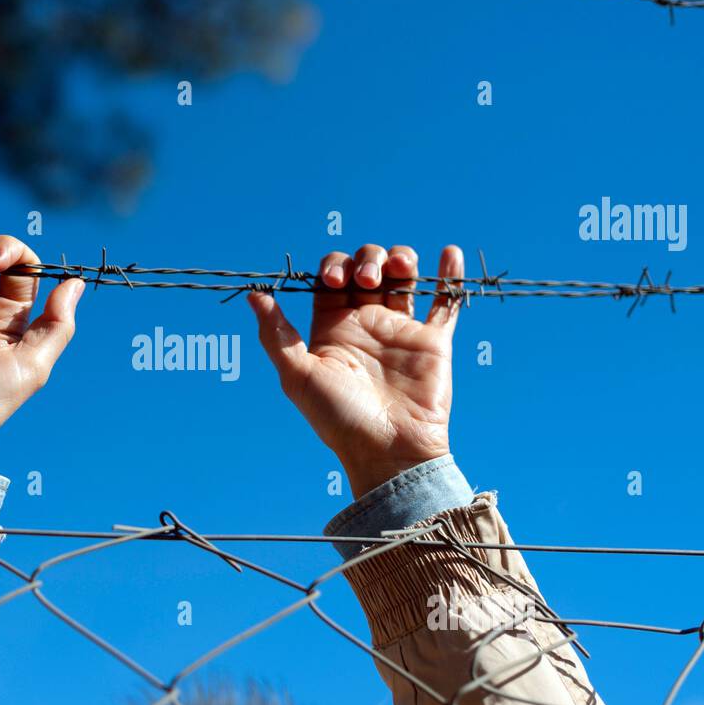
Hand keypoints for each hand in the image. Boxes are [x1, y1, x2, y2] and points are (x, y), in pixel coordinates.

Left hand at [248, 244, 463, 498]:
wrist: (389, 451)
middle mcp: (367, 324)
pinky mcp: (434, 342)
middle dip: (368, 260)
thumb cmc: (339, 419)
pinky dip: (449, 276)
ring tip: (401, 267)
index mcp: (333, 329)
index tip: (335, 280)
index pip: (332, 278)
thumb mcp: (298, 377)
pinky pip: (446, 303)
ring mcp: (402, 331)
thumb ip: (276, 334)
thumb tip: (254, 295)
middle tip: (367, 280)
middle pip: (369, 268)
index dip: (333, 266)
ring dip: (403, 260)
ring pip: (404, 277)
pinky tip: (448, 253)